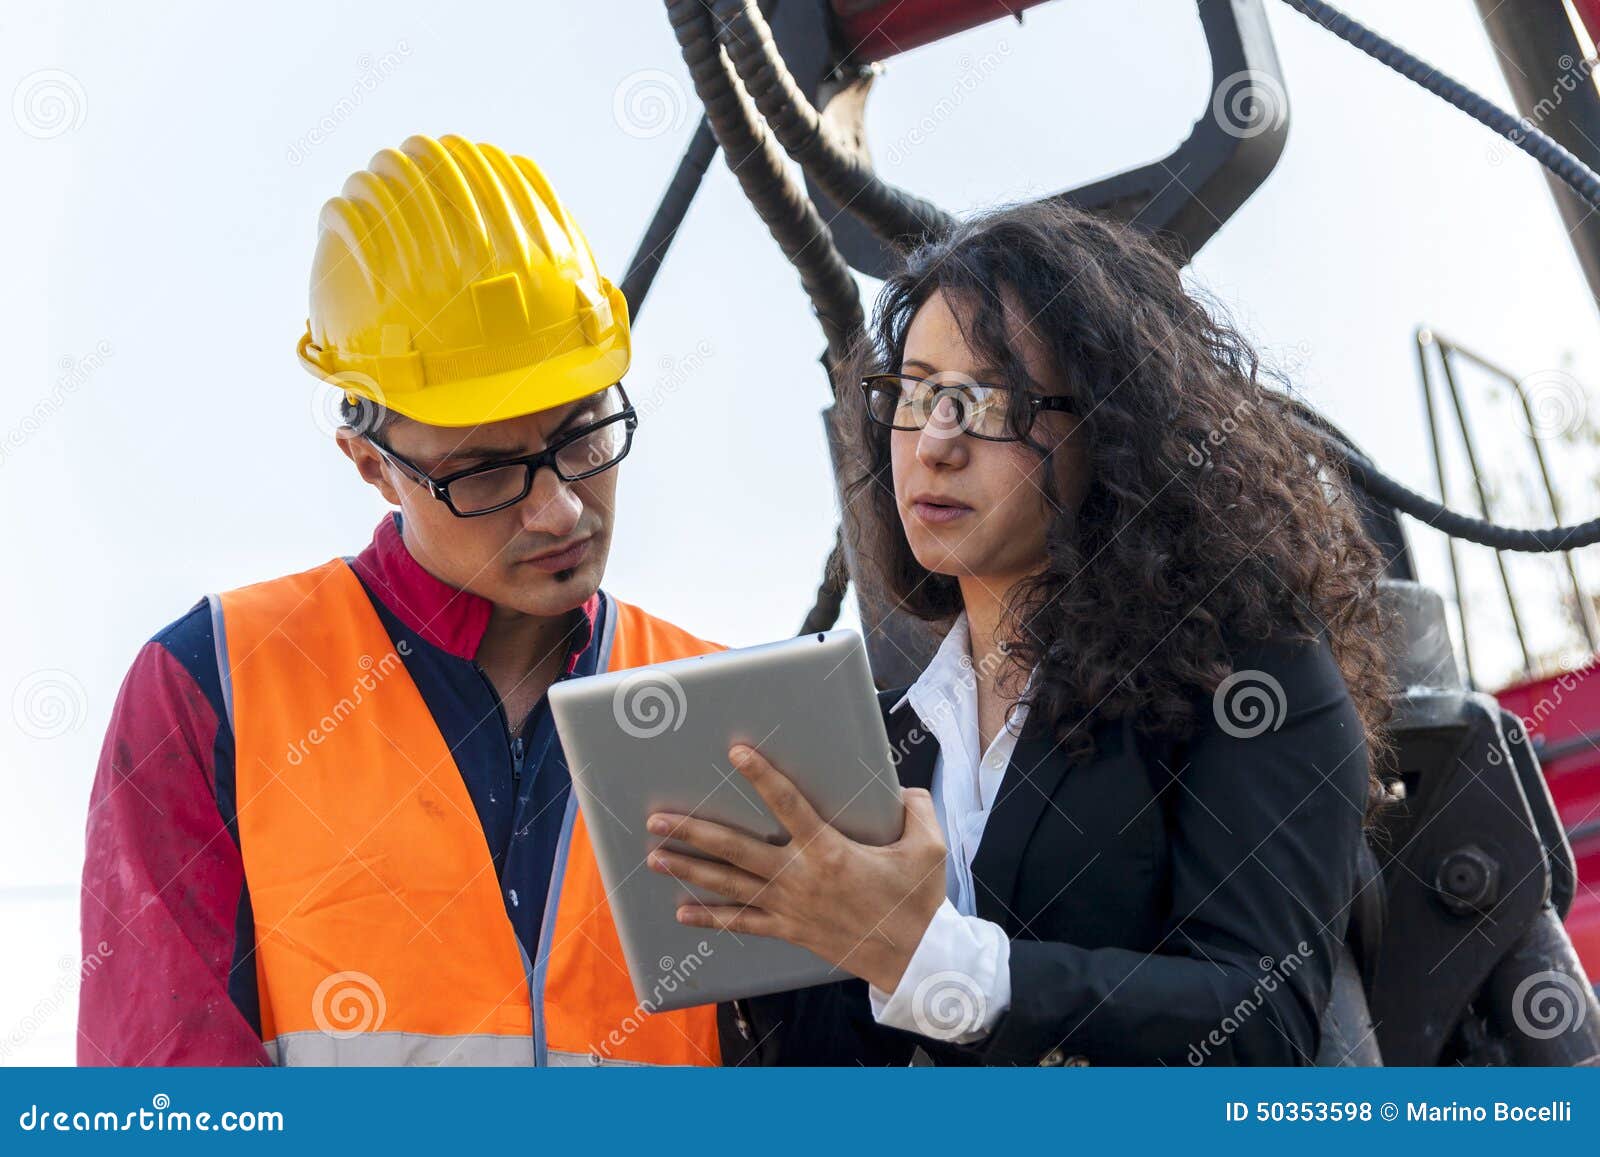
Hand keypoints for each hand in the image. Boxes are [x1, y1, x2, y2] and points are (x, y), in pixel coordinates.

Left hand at [645, 744, 947, 993]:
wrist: (915, 959)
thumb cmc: (919, 901)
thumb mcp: (928, 847)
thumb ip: (914, 807)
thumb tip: (902, 788)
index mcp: (829, 850)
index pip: (788, 803)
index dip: (761, 776)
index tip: (736, 753)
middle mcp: (800, 876)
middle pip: (736, 849)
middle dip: (694, 832)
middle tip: (657, 818)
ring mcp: (790, 906)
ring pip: (730, 884)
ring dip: (690, 869)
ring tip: (655, 856)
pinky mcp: (790, 930)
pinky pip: (743, 923)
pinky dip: (711, 919)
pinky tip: (682, 912)